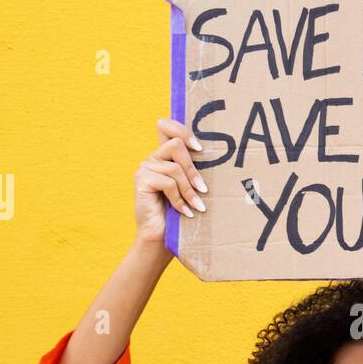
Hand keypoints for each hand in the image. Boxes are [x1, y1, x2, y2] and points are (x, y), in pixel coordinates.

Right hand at [133, 119, 209, 244]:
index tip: (199, 149)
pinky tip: (184, 212)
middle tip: (204, 189)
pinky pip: (167, 182)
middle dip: (193, 169)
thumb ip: (195, 171)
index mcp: (164, 156)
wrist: (161, 238)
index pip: (165, 126)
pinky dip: (179, 199)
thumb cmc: (180, 213)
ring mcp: (145, 168)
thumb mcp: (190, 188)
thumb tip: (221, 157)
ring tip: (198, 207)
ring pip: (175, 168)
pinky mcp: (141, 180)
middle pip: (176, 145)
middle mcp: (153, 158)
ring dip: (189, 190)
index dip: (182, 130)